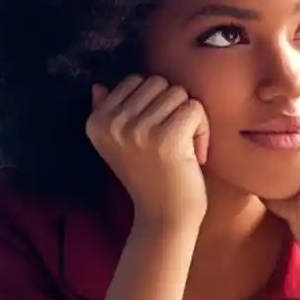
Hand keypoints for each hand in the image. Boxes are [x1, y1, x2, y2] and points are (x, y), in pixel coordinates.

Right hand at [86, 75, 209, 229]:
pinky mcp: (167, 138)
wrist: (163, 219)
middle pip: (158, 82)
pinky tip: (195, 154)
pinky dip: (203, 129)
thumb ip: (107, 113)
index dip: (153, 103)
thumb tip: (99, 86)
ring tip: (183, 148)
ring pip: (178, 93)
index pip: (135, 80)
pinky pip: (195, 107)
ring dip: (189, 119)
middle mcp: (112, 123)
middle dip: (172, 107)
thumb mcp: (119, 146)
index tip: (155, 134)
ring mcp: (138, 130)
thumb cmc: (148, 179)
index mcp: (96, 121)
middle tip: (172, 141)